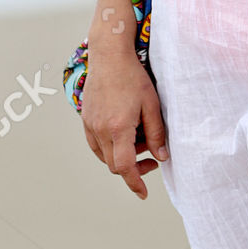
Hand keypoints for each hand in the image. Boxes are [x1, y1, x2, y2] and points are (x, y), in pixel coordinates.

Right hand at [80, 48, 167, 200]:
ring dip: (122, 155)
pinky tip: (123, 133)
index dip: (135, 183)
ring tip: (138, 136)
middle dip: (134, 166)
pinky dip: (109, 147)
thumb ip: (157, 133)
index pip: (124, 167)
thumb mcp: (152, 105)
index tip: (143, 193)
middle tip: (151, 152)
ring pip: (104, 155)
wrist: (109, 56)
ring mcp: (90, 124)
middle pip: (114, 164)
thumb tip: (162, 157)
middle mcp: (100, 129)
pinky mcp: (86, 119)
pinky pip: (96, 144)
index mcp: (118, 128)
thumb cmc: (133, 77)